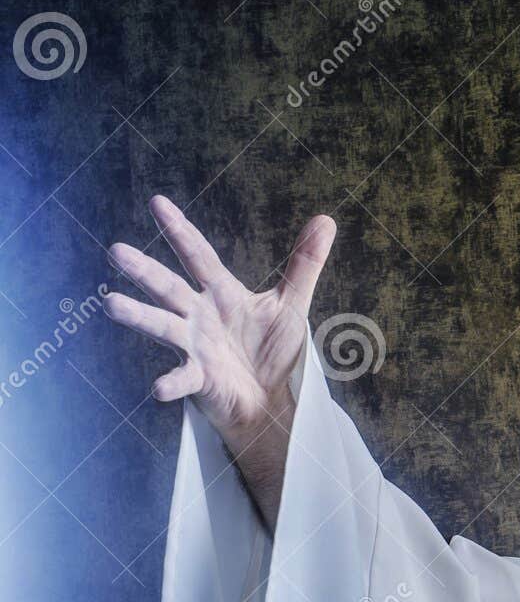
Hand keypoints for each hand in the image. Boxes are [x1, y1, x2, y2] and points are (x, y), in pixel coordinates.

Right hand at [107, 196, 336, 436]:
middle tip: (116, 251)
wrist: (271, 399)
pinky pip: (183, 379)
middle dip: (144, 270)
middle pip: (169, 288)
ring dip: (139, 316)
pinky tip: (159, 387)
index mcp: (221, 294)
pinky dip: (171, 382)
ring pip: (163, 327)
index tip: (157, 202)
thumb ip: (305, 264)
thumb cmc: (274, 350)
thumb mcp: (292, 304)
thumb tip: (325, 220)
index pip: (198, 256)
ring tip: (112, 304)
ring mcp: (196, 347)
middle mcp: (200, 316)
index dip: (180, 230)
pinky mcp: (200, 379)